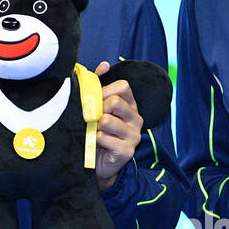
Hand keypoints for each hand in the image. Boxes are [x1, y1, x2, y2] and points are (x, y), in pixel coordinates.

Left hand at [93, 61, 142, 191]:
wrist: (96, 163)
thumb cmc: (96, 132)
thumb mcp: (97, 108)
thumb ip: (99, 86)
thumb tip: (104, 65)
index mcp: (130, 105)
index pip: (123, 87)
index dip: (104, 91)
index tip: (94, 100)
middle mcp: (136, 119)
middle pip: (115, 102)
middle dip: (97, 109)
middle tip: (91, 119)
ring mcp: (134, 135)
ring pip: (106, 120)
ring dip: (93, 126)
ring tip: (92, 132)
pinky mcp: (127, 151)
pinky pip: (104, 138)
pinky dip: (95, 140)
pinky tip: (96, 145)